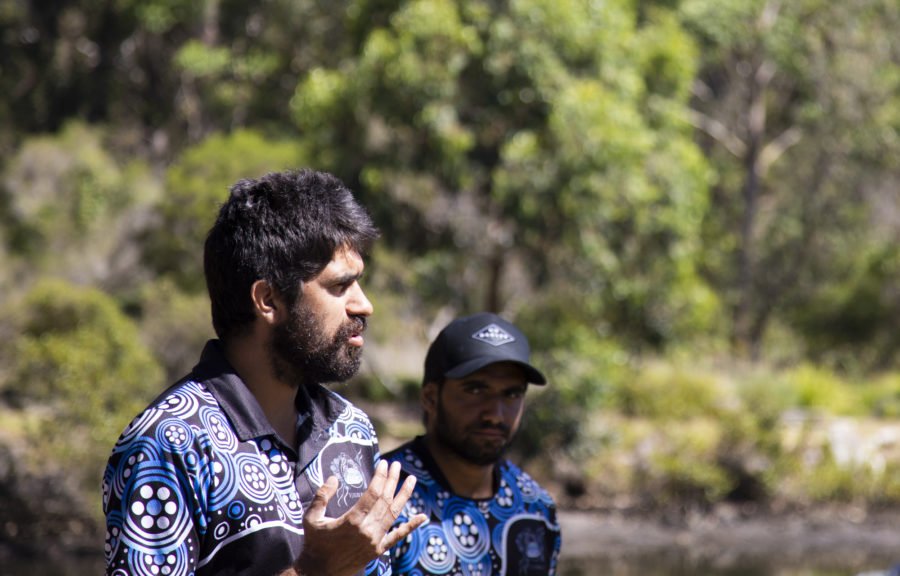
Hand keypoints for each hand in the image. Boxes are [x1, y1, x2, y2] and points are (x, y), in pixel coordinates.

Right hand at [291, 459, 427, 575]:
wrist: (319, 572)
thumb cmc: (314, 544)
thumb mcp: (312, 518)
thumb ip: (322, 496)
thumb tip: (334, 477)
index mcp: (352, 520)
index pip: (373, 493)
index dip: (380, 477)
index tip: (383, 464)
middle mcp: (367, 530)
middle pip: (385, 500)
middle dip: (392, 480)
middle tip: (397, 465)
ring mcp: (375, 541)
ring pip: (394, 514)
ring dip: (404, 495)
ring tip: (412, 479)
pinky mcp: (378, 550)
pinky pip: (397, 536)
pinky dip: (411, 526)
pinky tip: (422, 516)